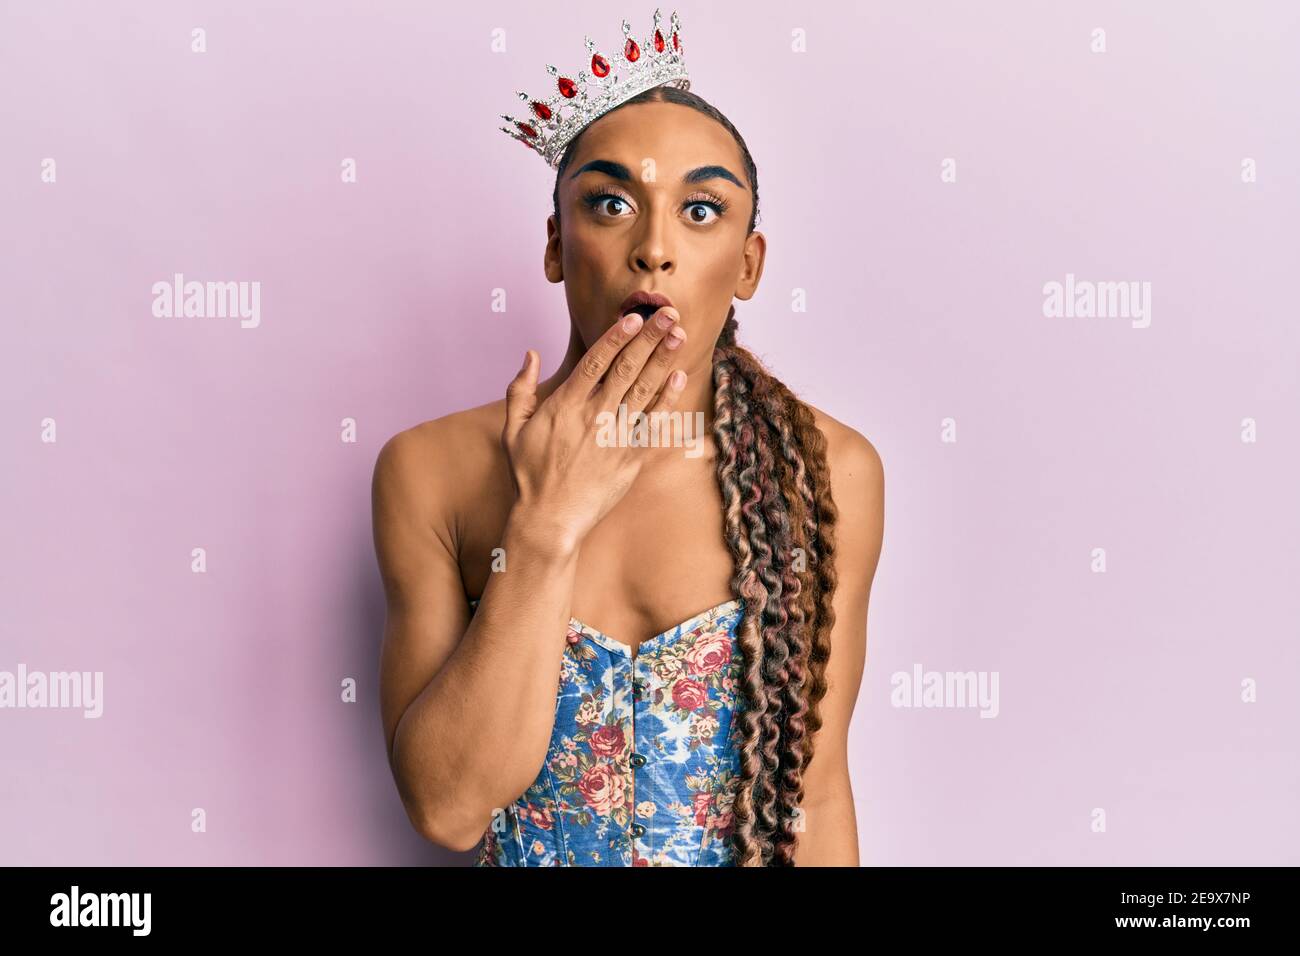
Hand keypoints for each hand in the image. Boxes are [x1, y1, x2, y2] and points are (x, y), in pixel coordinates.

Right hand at [502, 308, 688, 548]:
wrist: (550, 519)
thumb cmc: (529, 475)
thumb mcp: (513, 430)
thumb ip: (520, 390)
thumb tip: (529, 354)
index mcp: (565, 406)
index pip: (596, 362)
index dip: (617, 337)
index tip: (634, 317)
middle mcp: (593, 416)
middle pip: (627, 368)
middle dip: (649, 338)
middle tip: (668, 314)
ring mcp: (615, 437)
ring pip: (645, 390)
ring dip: (664, 360)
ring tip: (679, 335)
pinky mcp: (630, 457)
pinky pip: (654, 424)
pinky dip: (668, 401)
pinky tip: (679, 379)